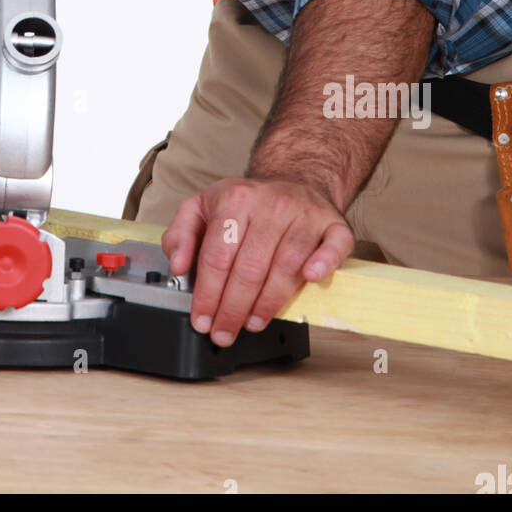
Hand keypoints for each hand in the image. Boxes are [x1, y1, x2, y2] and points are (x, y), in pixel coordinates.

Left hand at [162, 176, 354, 345]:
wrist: (293, 179)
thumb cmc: (246, 202)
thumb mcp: (202, 206)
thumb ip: (181, 234)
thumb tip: (178, 265)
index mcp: (235, 199)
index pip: (217, 256)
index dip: (207, 294)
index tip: (202, 320)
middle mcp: (271, 205)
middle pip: (249, 268)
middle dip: (233, 308)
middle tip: (224, 333)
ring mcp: (304, 213)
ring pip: (286, 266)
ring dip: (268, 303)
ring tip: (252, 323)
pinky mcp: (333, 224)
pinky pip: (333, 246)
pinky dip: (324, 263)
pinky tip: (310, 279)